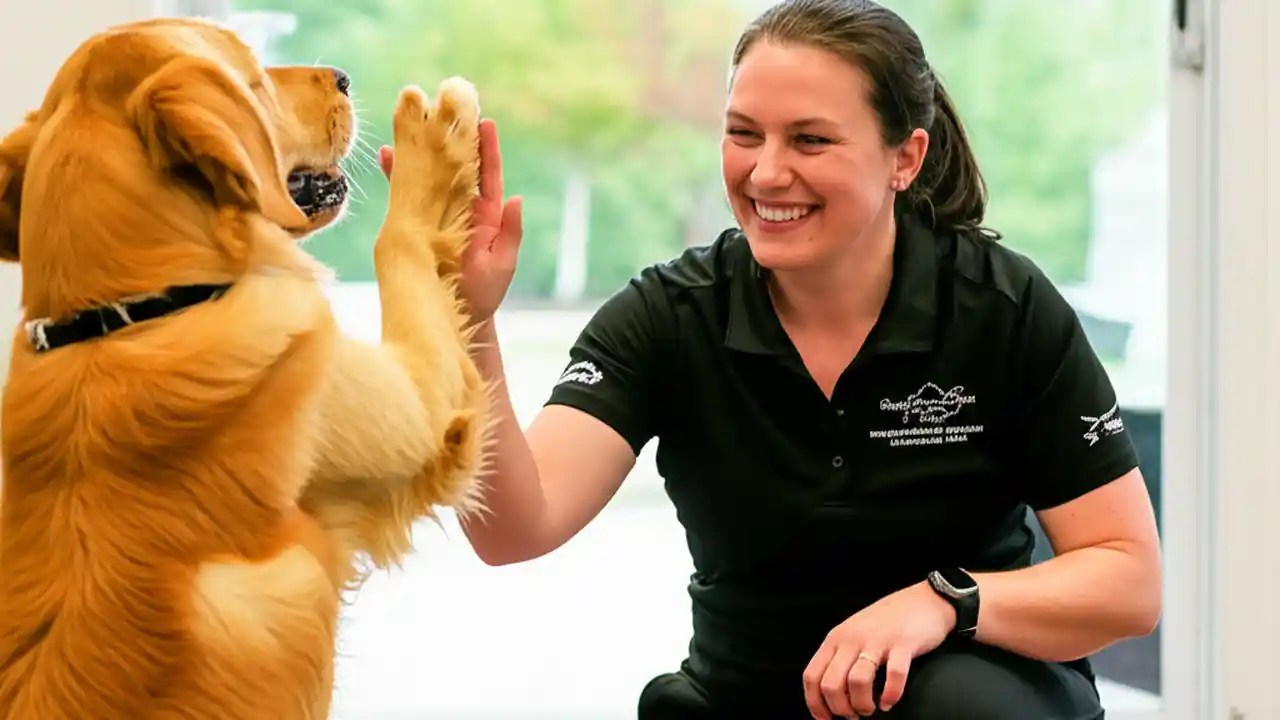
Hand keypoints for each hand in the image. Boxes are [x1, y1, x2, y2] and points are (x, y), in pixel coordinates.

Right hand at [380, 117, 522, 323]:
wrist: (459, 314)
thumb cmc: (486, 292)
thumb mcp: (504, 262)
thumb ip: (511, 231)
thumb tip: (518, 200)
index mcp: (485, 213)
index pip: (487, 173)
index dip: (486, 147)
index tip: (484, 120)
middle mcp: (462, 207)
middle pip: (456, 164)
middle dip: (450, 136)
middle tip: (445, 107)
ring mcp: (439, 212)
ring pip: (430, 174)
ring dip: (421, 150)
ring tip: (412, 123)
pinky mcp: (419, 222)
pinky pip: (408, 194)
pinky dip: (398, 176)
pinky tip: (388, 157)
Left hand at [802, 582, 955, 718]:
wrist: (925, 599)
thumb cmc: (888, 621)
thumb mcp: (854, 633)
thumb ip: (841, 657)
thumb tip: (832, 694)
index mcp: (836, 638)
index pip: (812, 676)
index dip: (815, 704)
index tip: (826, 719)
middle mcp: (852, 638)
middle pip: (830, 684)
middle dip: (840, 709)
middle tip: (853, 716)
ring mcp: (877, 640)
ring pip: (857, 682)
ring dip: (862, 705)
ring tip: (870, 709)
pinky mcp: (903, 644)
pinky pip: (893, 675)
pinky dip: (890, 695)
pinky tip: (890, 701)